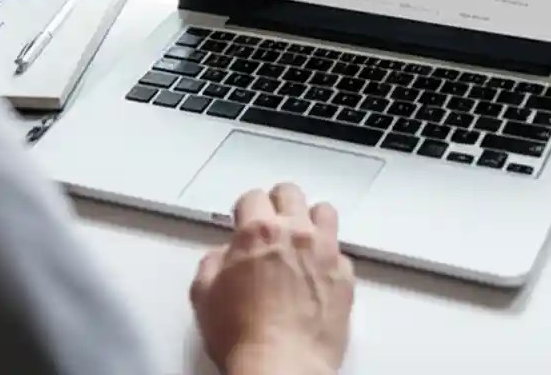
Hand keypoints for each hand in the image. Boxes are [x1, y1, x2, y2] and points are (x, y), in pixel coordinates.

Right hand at [190, 183, 354, 374]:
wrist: (282, 366)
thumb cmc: (243, 336)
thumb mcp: (204, 295)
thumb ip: (212, 262)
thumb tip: (224, 255)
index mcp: (258, 232)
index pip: (253, 197)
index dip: (245, 210)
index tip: (243, 222)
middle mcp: (296, 234)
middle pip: (291, 193)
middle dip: (277, 204)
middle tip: (272, 223)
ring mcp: (326, 252)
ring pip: (325, 211)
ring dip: (311, 220)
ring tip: (301, 238)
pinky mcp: (346, 276)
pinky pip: (340, 251)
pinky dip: (329, 257)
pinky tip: (317, 273)